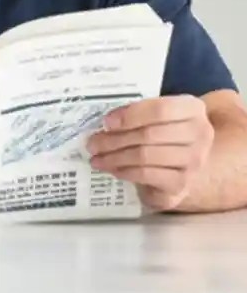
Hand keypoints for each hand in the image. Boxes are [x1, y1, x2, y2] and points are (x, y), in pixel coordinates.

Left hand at [87, 94, 213, 210]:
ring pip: (145, 156)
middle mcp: (200, 134)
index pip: (161, 110)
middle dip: (114, 139)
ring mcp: (194, 161)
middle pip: (149, 135)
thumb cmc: (164, 132)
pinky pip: (147, 175)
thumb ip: (136, 113)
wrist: (184, 163)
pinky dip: (125, 171)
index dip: (131, 115)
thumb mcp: (154, 115)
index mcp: (192, 109)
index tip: (107, 122)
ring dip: (115, 157)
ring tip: (96, 158)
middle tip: (92, 143)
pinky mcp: (183, 183)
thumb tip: (107, 123)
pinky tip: (113, 169)